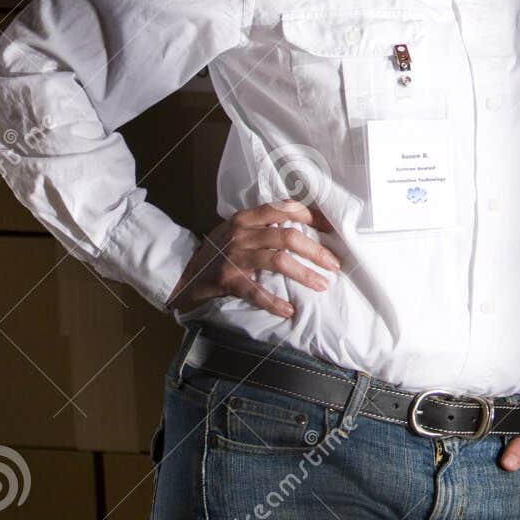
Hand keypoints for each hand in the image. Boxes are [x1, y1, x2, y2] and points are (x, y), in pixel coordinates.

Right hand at [165, 200, 341, 318]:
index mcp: (245, 218)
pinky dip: (274, 302)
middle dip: (315, 251)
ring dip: (304, 274)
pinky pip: (256, 292)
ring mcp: (235, 257)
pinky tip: (289, 310)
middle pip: (287, 237)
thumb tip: (302, 220)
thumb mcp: (237, 228)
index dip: (310, 217)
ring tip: (322, 284)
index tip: (329, 228)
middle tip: (334, 264)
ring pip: (278, 261)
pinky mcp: (229, 280)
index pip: (283, 209)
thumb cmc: (219, 250)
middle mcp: (241, 234)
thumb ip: (263, 222)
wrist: (186, 273)